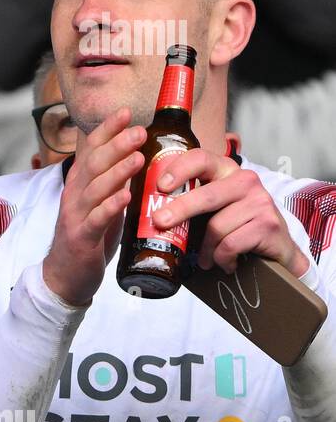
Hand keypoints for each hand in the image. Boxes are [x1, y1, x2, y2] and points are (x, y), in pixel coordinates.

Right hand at [42, 108, 146, 306]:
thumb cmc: (88, 237)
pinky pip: (97, 218)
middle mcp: (74, 195)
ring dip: (117, 171)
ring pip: (95, 188)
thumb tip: (138, 158)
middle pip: (93, 163)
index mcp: (80, 184)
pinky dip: (110, 206)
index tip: (126, 112)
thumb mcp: (100, 204)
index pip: (90, 150)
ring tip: (138, 157)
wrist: (65, 276)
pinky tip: (125, 196)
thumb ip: (113, 183)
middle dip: (116, 145)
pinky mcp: (81, 237)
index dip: (107, 130)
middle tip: (139, 130)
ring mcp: (76, 215)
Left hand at [149, 150, 308, 276]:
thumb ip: (188, 201)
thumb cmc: (235, 225)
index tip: (160, 185)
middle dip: (180, 210)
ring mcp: (260, 201)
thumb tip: (145, 212)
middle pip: (206, 195)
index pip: (200, 159)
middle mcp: (245, 181)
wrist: (276, 249)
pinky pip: (230, 244)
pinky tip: (225, 262)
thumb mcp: (211, 207)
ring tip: (205, 257)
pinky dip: (222, 258)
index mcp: (225, 170)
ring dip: (205, 248)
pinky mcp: (268, 224)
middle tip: (159, 222)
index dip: (178, 169)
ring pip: (217, 226)